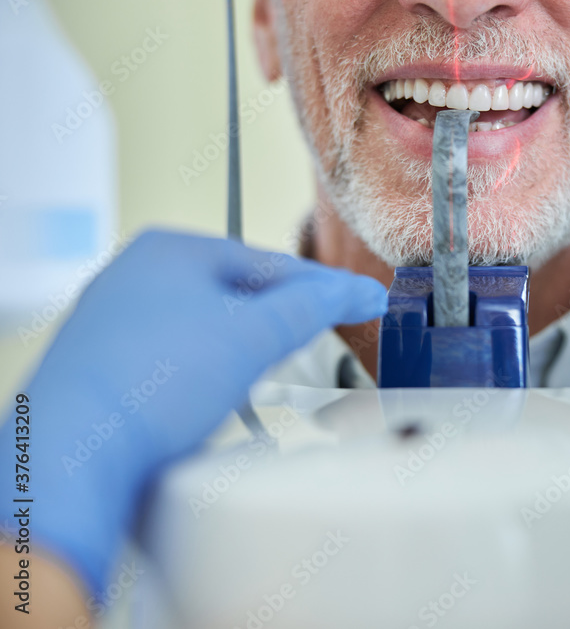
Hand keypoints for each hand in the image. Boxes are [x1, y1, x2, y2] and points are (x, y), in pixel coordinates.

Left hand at [1, 230, 386, 595]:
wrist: (75, 452)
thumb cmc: (155, 380)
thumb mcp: (255, 336)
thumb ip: (314, 308)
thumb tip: (357, 291)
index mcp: (170, 249)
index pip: (269, 263)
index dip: (320, 289)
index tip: (361, 302)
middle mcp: (135, 276)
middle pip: (235, 295)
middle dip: (274, 324)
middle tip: (305, 347)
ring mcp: (114, 322)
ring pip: (204, 330)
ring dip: (239, 355)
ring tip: (252, 381)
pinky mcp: (105, 368)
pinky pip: (173, 362)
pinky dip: (202, 378)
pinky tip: (207, 403)